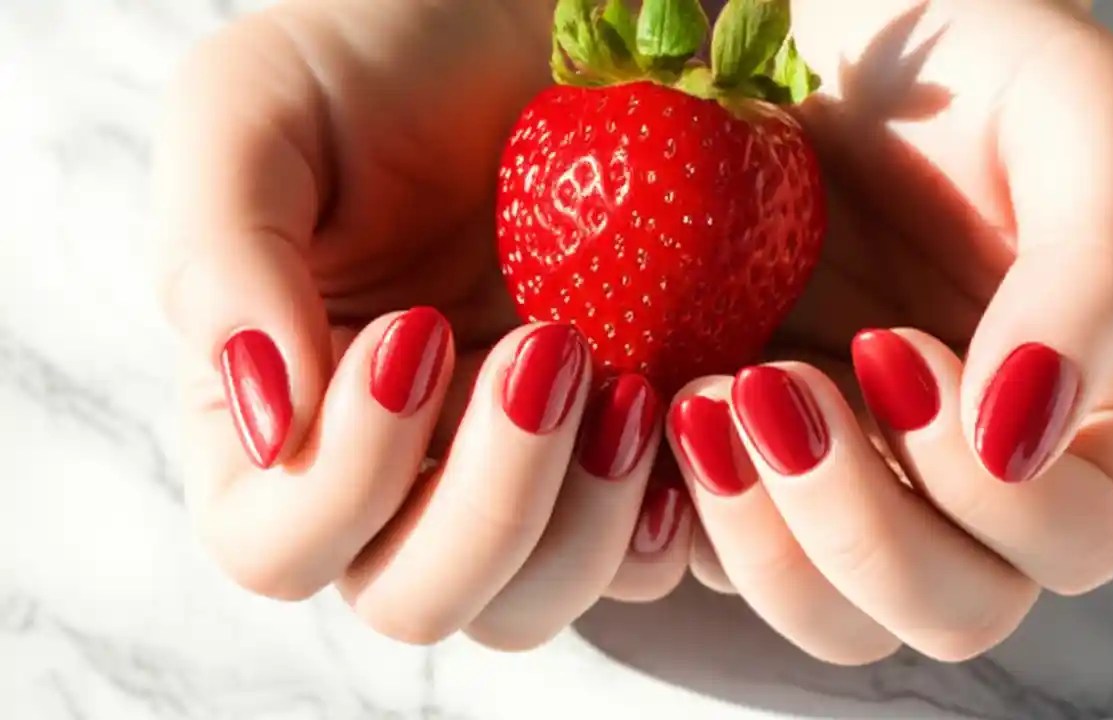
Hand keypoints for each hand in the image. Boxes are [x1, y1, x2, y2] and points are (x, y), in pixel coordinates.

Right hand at [150, 0, 691, 649]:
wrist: (518, 30)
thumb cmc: (375, 63)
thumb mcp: (253, 115)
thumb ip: (221, 260)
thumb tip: (270, 422)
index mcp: (271, 415)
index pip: (277, 545)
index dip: (349, 475)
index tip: (415, 328)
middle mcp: (384, 472)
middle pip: (416, 598)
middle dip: (488, 501)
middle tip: (551, 350)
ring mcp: (501, 473)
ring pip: (529, 604)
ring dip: (583, 519)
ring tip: (626, 381)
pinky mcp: (602, 458)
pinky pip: (636, 561)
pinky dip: (664, 517)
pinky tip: (676, 415)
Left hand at [673, 0, 1112, 663]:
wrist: (841, 23)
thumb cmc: (979, 55)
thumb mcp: (1087, 117)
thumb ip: (1095, 276)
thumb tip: (1022, 439)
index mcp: (1093, 415)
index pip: (1072, 540)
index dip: (987, 489)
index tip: (894, 348)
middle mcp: (981, 473)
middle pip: (947, 609)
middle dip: (855, 528)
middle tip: (774, 385)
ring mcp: (864, 473)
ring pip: (828, 611)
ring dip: (757, 537)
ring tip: (703, 396)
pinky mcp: (759, 457)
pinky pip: (715, 553)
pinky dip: (679, 510)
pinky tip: (658, 401)